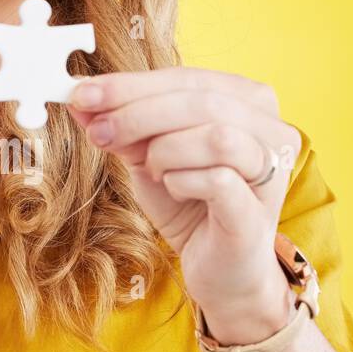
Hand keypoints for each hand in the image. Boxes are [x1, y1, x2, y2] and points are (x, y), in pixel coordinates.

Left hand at [66, 67, 301, 339]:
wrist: (219, 272)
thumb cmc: (191, 207)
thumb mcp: (148, 157)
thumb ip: (122, 126)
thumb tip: (81, 98)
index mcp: (247, 102)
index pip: (187, 79)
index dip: (131, 84)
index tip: (81, 94)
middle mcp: (270, 129)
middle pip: (202, 100)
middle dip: (137, 112)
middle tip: (96, 129)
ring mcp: (271, 170)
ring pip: (216, 135)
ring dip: (165, 149)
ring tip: (151, 170)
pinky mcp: (258, 211)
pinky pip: (218, 180)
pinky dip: (182, 180)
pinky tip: (173, 189)